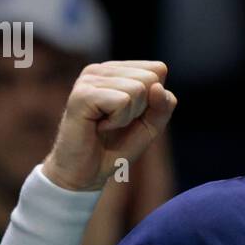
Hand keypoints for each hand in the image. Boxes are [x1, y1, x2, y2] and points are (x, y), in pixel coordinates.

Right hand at [42, 60, 176, 191]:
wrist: (86, 174)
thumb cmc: (116, 147)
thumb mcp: (150, 126)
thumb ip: (163, 105)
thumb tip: (157, 86)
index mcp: (116, 71)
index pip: (157, 70)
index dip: (154, 101)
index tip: (132, 116)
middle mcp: (100, 70)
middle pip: (150, 78)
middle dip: (142, 108)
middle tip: (117, 122)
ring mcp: (88, 79)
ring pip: (137, 89)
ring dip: (128, 117)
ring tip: (106, 125)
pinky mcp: (82, 94)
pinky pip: (122, 101)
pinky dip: (117, 121)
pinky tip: (99, 126)